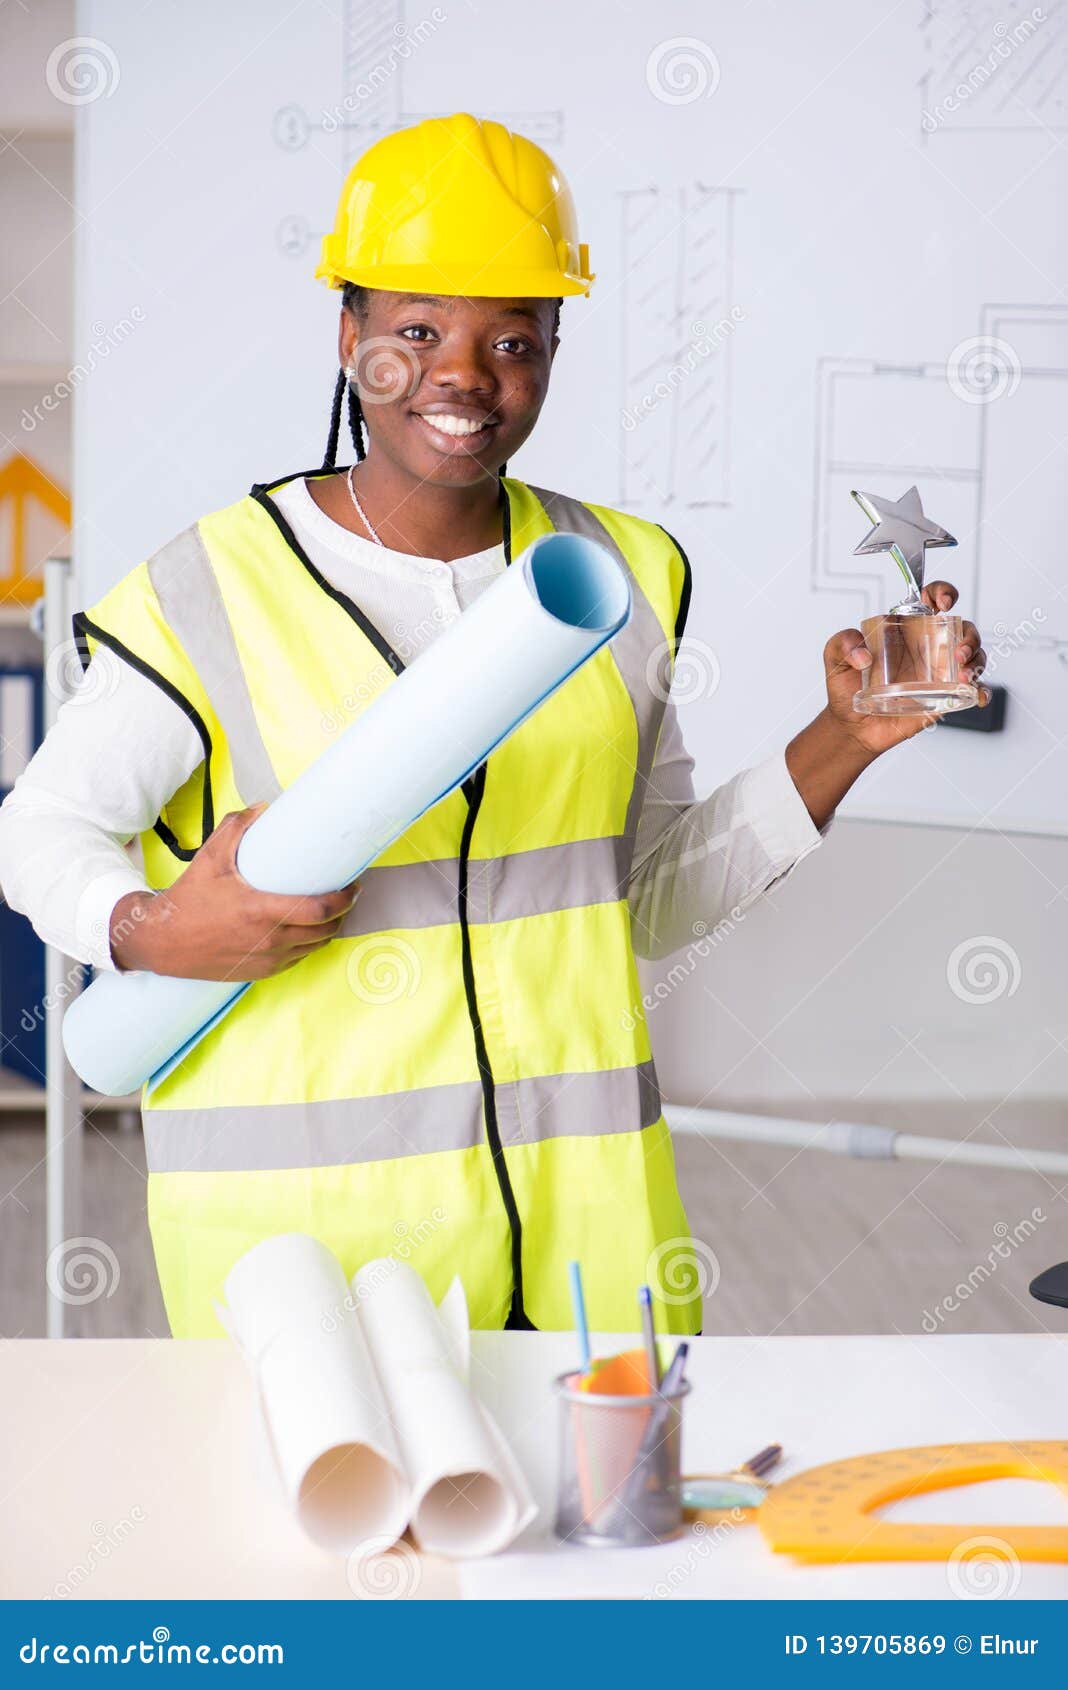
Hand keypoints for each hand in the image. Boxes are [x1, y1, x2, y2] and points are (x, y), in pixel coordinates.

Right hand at [109, 805, 359, 979]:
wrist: (162, 942)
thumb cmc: (189, 900)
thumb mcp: (210, 858)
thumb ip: (236, 828)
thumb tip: (263, 807)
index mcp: (262, 911)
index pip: (320, 910)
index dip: (344, 899)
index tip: (353, 886)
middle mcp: (269, 940)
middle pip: (326, 930)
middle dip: (342, 913)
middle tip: (345, 895)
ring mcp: (267, 959)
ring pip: (314, 947)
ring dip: (327, 930)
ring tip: (330, 912)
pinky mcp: (261, 972)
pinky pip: (297, 959)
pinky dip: (308, 945)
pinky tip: (308, 932)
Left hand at [825, 580, 989, 757]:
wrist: (851, 726)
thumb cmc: (846, 687)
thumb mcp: (833, 659)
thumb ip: (842, 644)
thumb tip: (862, 656)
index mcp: (907, 630)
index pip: (931, 599)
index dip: (943, 592)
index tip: (943, 602)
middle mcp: (928, 647)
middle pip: (963, 629)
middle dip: (969, 636)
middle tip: (958, 653)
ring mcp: (939, 672)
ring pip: (974, 657)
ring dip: (977, 661)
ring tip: (963, 675)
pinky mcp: (944, 697)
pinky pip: (972, 691)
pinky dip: (981, 692)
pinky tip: (977, 696)